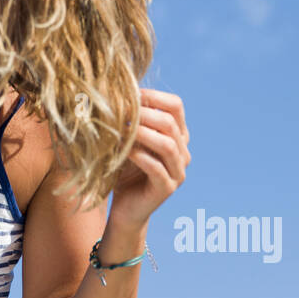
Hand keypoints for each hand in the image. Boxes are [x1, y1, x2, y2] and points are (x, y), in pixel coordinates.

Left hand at [107, 88, 189, 230]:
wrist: (125, 207)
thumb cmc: (125, 168)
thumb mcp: (129, 139)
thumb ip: (131, 119)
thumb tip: (116, 90)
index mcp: (177, 135)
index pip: (176, 105)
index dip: (154, 96)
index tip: (130, 94)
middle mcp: (183, 151)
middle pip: (170, 123)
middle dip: (145, 114)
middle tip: (122, 111)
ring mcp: (178, 171)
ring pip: (167, 144)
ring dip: (142, 133)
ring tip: (122, 129)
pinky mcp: (167, 188)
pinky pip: (156, 167)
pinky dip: (139, 156)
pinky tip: (123, 151)